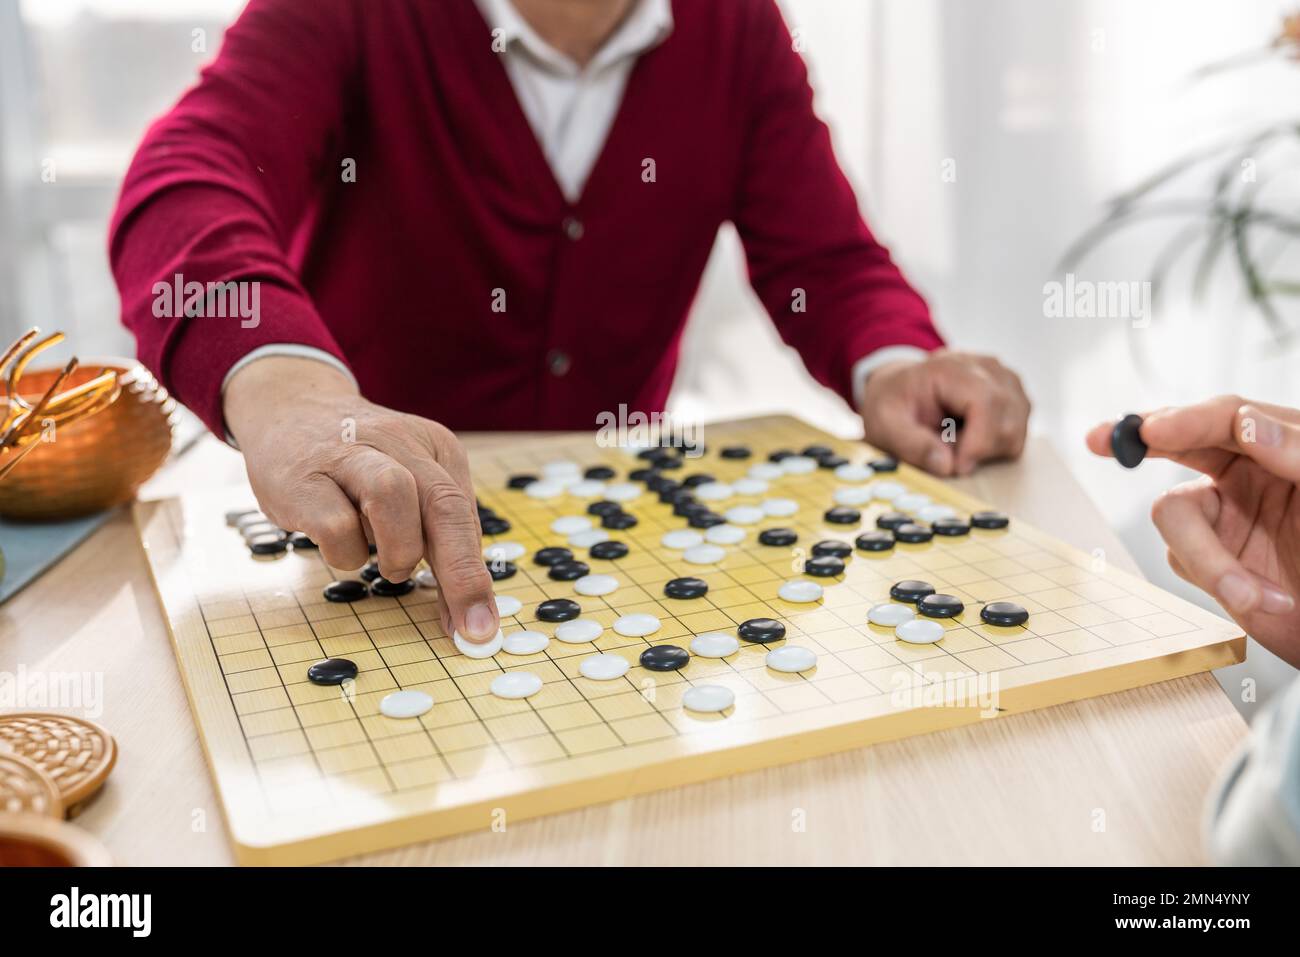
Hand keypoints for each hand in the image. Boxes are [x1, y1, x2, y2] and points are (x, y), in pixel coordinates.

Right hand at [224, 356, 498, 643]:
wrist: (290, 409)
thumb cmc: (359, 465)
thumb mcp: (411, 483)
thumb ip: (440, 538)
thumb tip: (466, 609)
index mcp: (437, 449)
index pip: (467, 517)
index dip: (475, 576)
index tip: (481, 627)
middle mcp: (400, 444)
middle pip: (444, 505)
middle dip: (461, 574)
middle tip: (470, 626)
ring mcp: (350, 455)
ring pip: (394, 495)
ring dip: (399, 549)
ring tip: (390, 565)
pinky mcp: (303, 477)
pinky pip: (336, 525)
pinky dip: (345, 551)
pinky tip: (340, 542)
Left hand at [859, 349, 1029, 475]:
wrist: (899, 387)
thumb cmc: (893, 404)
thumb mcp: (884, 424)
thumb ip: (911, 445)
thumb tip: (946, 466)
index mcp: (951, 368)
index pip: (986, 401)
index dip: (979, 441)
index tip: (958, 466)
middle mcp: (986, 367)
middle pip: (1009, 417)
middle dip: (982, 450)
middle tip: (950, 456)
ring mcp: (1004, 379)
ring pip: (1018, 428)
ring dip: (990, 449)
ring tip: (956, 442)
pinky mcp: (1013, 395)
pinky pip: (1018, 431)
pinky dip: (996, 445)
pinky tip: (970, 437)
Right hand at [1086, 396, 1299, 666]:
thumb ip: (1297, 452)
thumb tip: (1247, 424)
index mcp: (1285, 446)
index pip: (1226, 419)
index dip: (1185, 420)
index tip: (1152, 429)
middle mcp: (1252, 478)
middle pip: (1181, 445)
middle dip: (1140, 441)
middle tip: (1105, 440)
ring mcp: (1230, 521)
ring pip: (1176, 518)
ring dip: (1206, 559)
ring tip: (1250, 594)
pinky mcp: (1217, 564)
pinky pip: (1186, 563)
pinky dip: (1220, 584)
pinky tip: (1262, 600)